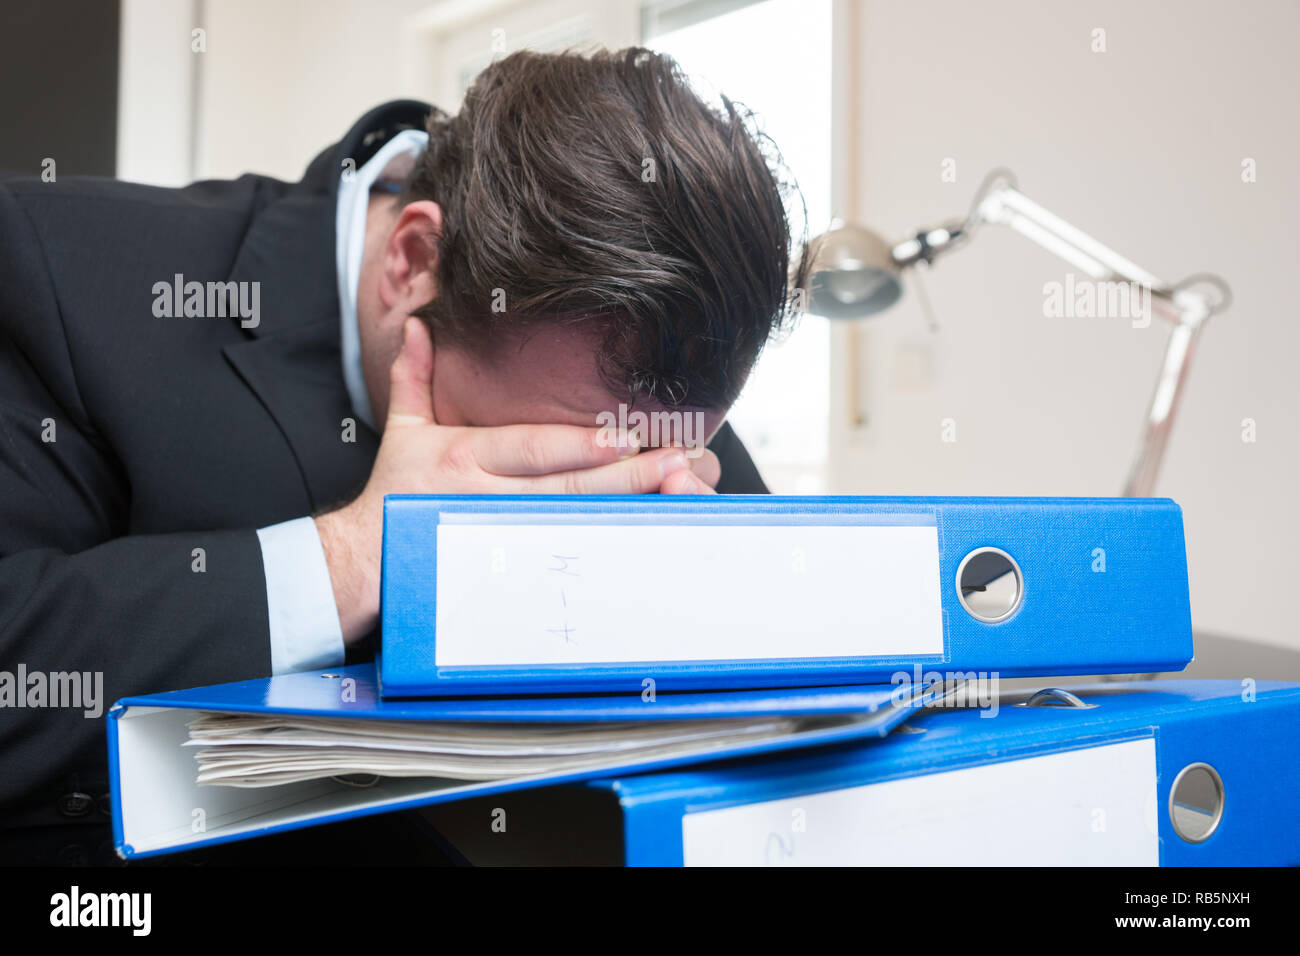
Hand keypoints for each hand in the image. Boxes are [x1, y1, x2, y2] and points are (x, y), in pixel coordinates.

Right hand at [316, 318, 719, 641]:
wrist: (366, 563)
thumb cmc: (393, 495)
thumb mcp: (401, 433)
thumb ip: (415, 378)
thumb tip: (422, 326)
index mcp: (464, 459)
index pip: (531, 450)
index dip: (580, 446)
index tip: (626, 435)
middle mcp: (485, 499)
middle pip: (564, 489)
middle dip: (624, 475)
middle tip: (676, 461)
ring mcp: (499, 537)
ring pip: (572, 525)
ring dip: (627, 508)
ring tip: (673, 492)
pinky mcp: (506, 568)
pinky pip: (563, 557)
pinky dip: (603, 545)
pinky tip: (642, 534)